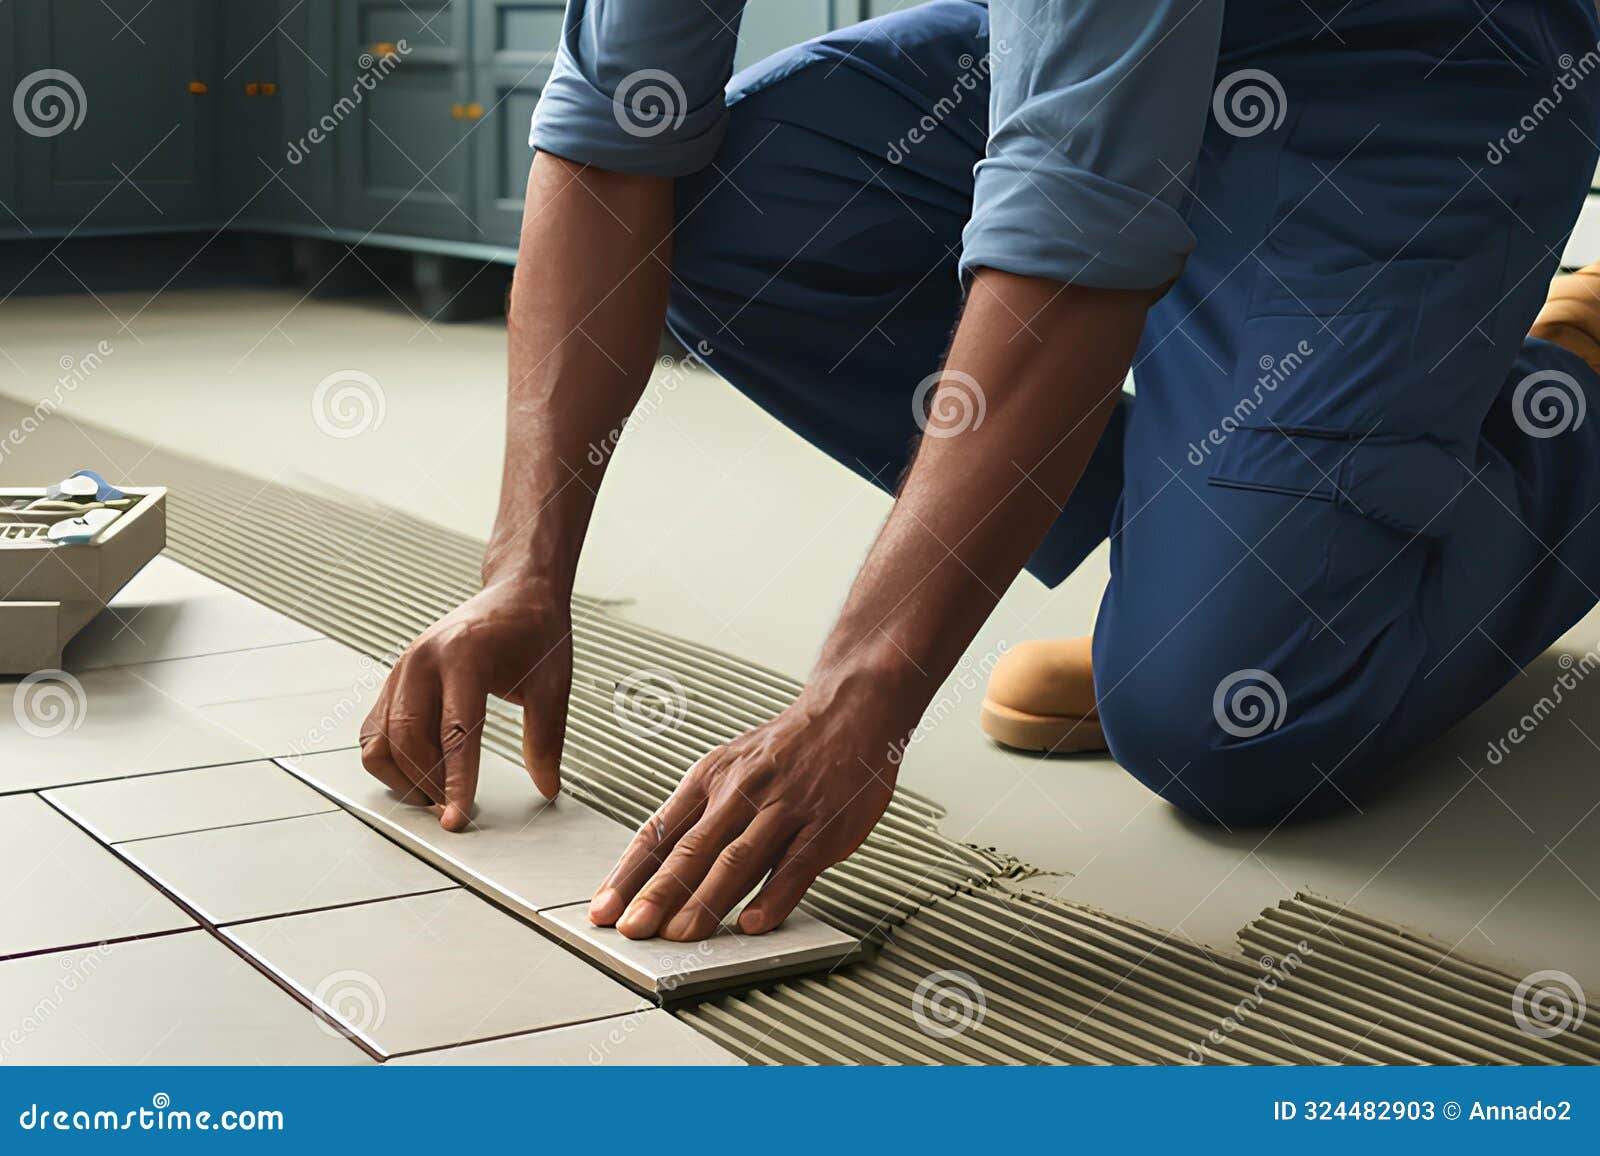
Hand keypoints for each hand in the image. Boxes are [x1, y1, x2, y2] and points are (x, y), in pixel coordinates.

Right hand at [359, 577, 571, 829]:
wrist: (517, 592)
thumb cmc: (533, 629)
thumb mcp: (553, 683)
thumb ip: (546, 738)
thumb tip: (546, 786)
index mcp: (464, 656)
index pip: (455, 731)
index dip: (455, 780)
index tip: (458, 817)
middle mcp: (423, 660)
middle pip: (407, 739)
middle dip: (426, 783)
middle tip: (451, 812)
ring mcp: (403, 668)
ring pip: (380, 739)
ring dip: (402, 776)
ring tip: (436, 795)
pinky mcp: (395, 679)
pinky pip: (375, 729)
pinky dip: (390, 758)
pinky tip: (421, 772)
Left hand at [587, 675, 905, 940]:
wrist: (848, 712)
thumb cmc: (786, 748)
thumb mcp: (729, 766)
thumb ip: (701, 815)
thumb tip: (660, 867)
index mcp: (711, 777)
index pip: (659, 832)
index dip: (629, 874)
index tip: (605, 908)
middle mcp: (741, 791)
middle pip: (692, 849)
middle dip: (658, 893)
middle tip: (634, 929)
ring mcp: (784, 808)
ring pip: (737, 859)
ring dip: (706, 900)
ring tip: (681, 935)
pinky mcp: (824, 825)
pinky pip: (795, 865)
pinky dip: (773, 897)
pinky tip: (753, 923)